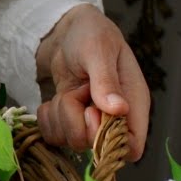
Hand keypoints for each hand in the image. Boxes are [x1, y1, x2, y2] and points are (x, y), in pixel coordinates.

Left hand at [35, 4, 149, 160]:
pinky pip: (53, 136)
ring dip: (60, 115)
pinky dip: (48, 118)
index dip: (109, 140)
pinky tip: (55, 97)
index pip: (132, 147)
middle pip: (95, 148)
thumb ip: (106, 81)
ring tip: (69, 89)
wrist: (66, 32)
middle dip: (76, 120)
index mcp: (133, 102)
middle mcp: (115, 118)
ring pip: (71, 142)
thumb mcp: (98, 51)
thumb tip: (119, 110)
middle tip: (77, 91)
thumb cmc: (90, 34)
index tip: (92, 112)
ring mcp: (91, 122)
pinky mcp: (70, 122)